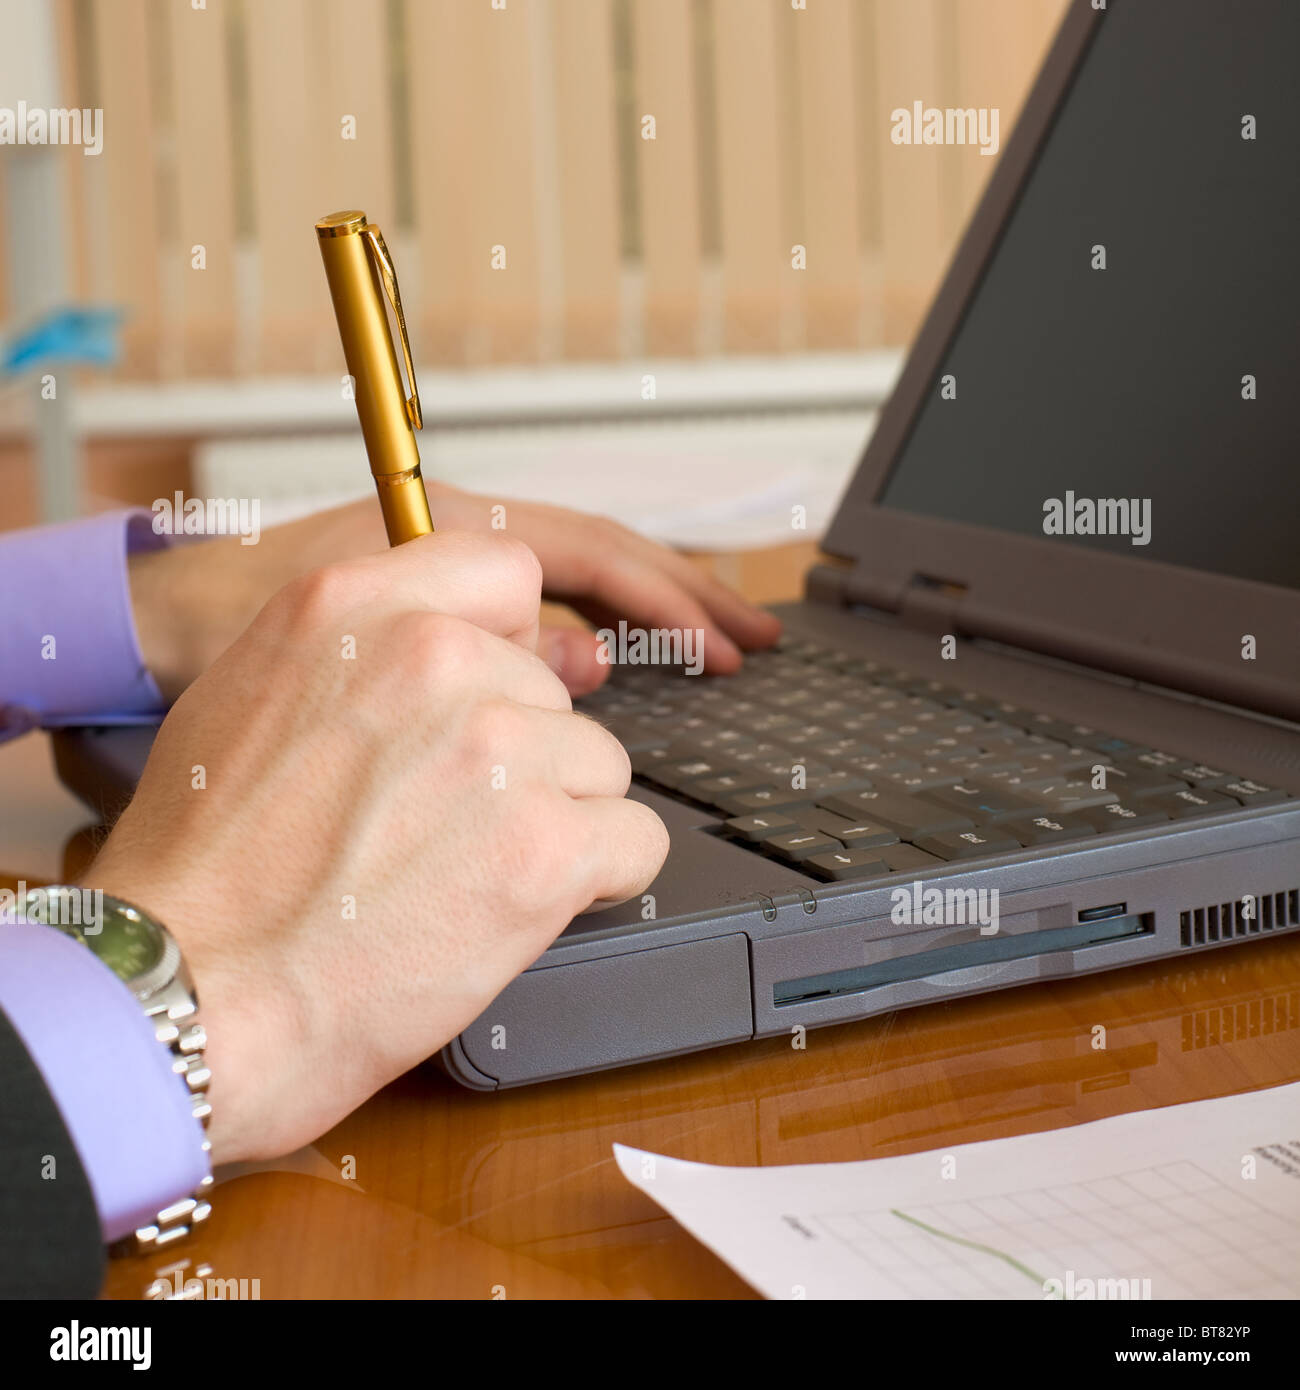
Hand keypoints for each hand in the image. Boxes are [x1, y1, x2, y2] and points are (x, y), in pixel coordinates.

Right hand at [91, 531, 668, 1163]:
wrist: (194, 993)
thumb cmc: (206, 870)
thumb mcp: (252, 695)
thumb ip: (362, 648)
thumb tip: (454, 645)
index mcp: (355, 607)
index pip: (506, 574)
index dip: (506, 647)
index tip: (488, 701)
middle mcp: (435, 658)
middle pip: (553, 690)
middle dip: (520, 756)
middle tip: (442, 826)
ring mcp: (500, 749)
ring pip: (600, 765)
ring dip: (556, 819)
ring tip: (467, 874)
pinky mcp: (547, 846)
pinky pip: (636, 838)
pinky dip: (599, 878)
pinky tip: (522, 905)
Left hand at [128, 487, 780, 699]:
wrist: (149, 632)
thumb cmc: (227, 617)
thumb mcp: (349, 629)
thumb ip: (472, 639)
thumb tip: (583, 655)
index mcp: (450, 535)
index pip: (591, 552)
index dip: (667, 596)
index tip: (724, 643)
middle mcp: (460, 553)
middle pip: (603, 560)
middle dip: (687, 595)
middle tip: (759, 636)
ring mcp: (448, 582)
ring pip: (575, 590)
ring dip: (649, 616)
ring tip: (716, 648)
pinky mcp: (431, 620)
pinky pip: (533, 625)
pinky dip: (590, 645)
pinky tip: (618, 678)